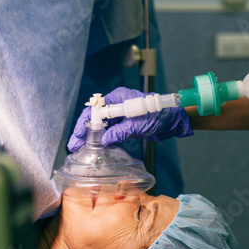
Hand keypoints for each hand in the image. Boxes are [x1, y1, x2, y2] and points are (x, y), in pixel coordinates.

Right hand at [67, 87, 192, 151]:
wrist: (174, 120)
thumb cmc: (159, 115)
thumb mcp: (138, 124)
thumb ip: (120, 132)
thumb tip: (103, 141)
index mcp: (118, 98)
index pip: (95, 110)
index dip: (84, 123)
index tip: (77, 136)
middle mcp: (117, 105)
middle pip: (96, 118)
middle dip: (84, 132)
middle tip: (74, 146)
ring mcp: (121, 115)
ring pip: (102, 127)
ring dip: (92, 137)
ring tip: (81, 150)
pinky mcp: (126, 125)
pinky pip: (111, 132)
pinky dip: (103, 140)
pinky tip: (96, 149)